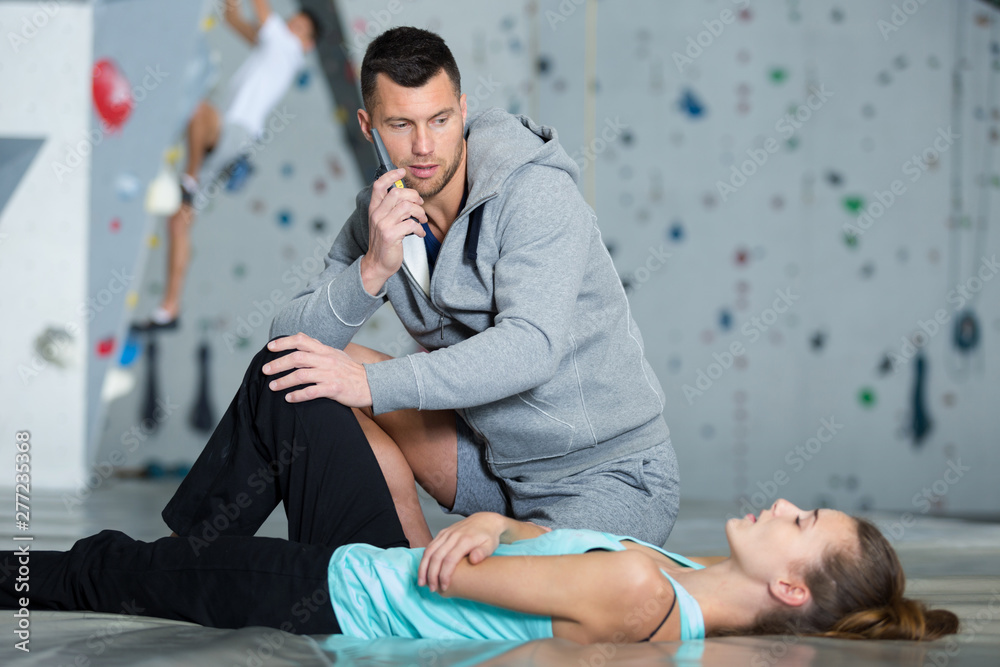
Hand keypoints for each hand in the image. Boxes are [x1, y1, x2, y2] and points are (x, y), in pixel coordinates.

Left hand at [262, 333, 371, 407]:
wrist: (372, 385)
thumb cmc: (351, 371)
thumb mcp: (336, 354)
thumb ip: (318, 347)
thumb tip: (301, 337)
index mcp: (325, 350)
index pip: (301, 340)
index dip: (284, 342)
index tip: (270, 347)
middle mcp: (326, 360)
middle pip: (297, 357)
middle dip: (278, 364)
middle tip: (265, 370)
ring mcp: (330, 374)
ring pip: (301, 375)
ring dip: (284, 381)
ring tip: (273, 386)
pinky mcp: (334, 389)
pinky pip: (311, 392)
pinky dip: (298, 395)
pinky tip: (289, 398)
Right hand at [360, 168, 426, 294]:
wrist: (378, 263)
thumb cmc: (384, 242)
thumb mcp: (384, 222)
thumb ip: (391, 208)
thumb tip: (407, 195)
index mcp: (374, 209)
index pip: (379, 185)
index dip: (391, 175)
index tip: (402, 172)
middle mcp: (376, 214)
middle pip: (397, 193)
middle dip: (413, 196)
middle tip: (420, 205)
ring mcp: (382, 225)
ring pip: (406, 207)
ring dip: (419, 213)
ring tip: (422, 220)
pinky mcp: (390, 235)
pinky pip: (410, 224)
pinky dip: (419, 228)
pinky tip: (419, 233)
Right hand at [418, 512, 505, 592]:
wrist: (484, 520)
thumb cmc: (488, 536)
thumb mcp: (490, 545)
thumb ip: (482, 553)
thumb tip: (474, 560)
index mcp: (465, 540)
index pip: (450, 559)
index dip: (445, 575)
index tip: (445, 587)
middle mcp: (453, 536)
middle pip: (436, 557)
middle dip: (431, 575)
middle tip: (432, 589)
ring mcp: (446, 534)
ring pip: (429, 551)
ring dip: (423, 568)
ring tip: (422, 583)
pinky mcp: (442, 533)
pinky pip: (430, 546)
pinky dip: (424, 559)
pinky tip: (424, 570)